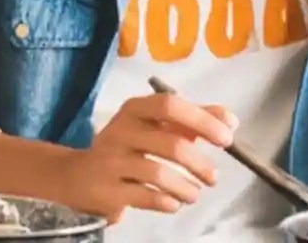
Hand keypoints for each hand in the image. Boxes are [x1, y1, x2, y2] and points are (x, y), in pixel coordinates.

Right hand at [60, 93, 237, 223]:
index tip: (226, 138)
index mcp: (134, 109)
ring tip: (194, 194)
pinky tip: (173, 203)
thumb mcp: (154, 127)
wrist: (77, 176)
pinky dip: (167, 202)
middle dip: (199, 163)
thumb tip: (230, 120)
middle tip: (212, 176)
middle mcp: (120, 131)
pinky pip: (145, 197)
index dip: (202, 120)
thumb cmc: (126, 148)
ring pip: (159, 173)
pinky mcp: (107, 190)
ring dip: (186, 187)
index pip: (170, 105)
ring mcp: (111, 161)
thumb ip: (192, 121)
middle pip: (171, 143)